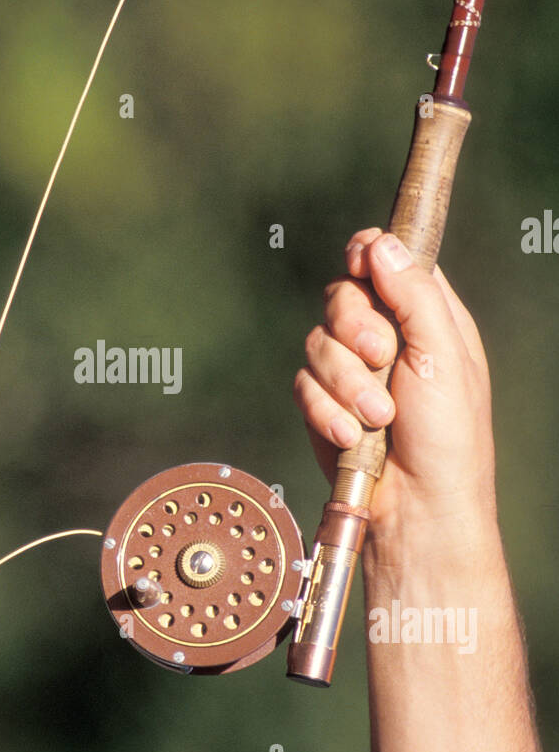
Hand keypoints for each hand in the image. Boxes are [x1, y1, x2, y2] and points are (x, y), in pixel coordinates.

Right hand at [293, 228, 496, 551]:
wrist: (417, 509)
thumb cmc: (449, 439)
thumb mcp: (444, 356)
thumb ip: (414, 294)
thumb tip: (381, 243)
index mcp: (426, 316)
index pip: (386, 260)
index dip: (367, 256)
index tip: (361, 267)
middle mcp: (387, 337)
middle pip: (341, 294)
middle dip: (355, 329)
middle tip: (380, 357)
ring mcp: (352, 371)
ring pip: (316, 342)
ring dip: (346, 384)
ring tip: (378, 418)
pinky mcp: (324, 403)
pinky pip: (303, 385)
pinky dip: (326, 412)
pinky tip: (351, 436)